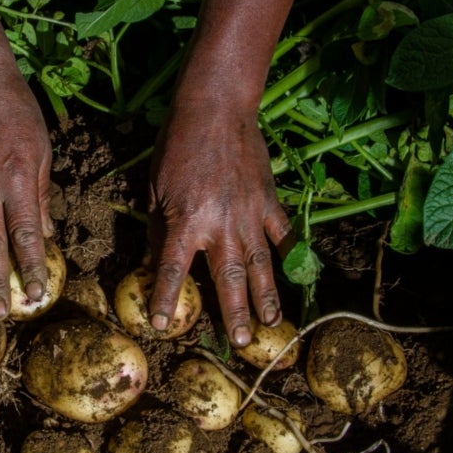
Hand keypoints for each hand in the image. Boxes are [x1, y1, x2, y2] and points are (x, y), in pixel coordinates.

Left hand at [148, 101, 292, 346]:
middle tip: (241, 342)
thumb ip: (158, 228)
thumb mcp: (155, 188)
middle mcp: (219, 226)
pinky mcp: (268, 202)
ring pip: (260, 266)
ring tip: (271, 323)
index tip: (162, 326)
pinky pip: (281, 235)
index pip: (171, 270)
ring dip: (266, 297)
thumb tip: (156, 261)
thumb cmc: (177, 146)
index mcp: (185, 222)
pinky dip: (289, 255)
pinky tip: (297, 276)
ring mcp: (249, 216)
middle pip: (227, 280)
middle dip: (233, 313)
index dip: (165, 299)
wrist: (216, 110)